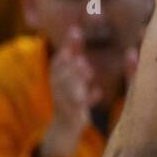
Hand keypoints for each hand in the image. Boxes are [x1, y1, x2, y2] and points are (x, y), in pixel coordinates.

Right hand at [39, 26, 101, 156]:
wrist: (64, 128)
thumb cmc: (71, 95)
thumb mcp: (72, 74)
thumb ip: (73, 54)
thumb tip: (74, 29)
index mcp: (58, 77)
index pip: (59, 58)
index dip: (67, 45)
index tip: (76, 30)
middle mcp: (58, 89)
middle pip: (61, 73)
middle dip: (71, 63)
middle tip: (82, 56)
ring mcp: (63, 103)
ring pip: (67, 90)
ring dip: (77, 79)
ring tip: (89, 70)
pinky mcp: (71, 116)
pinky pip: (77, 108)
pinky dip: (88, 100)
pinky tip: (98, 93)